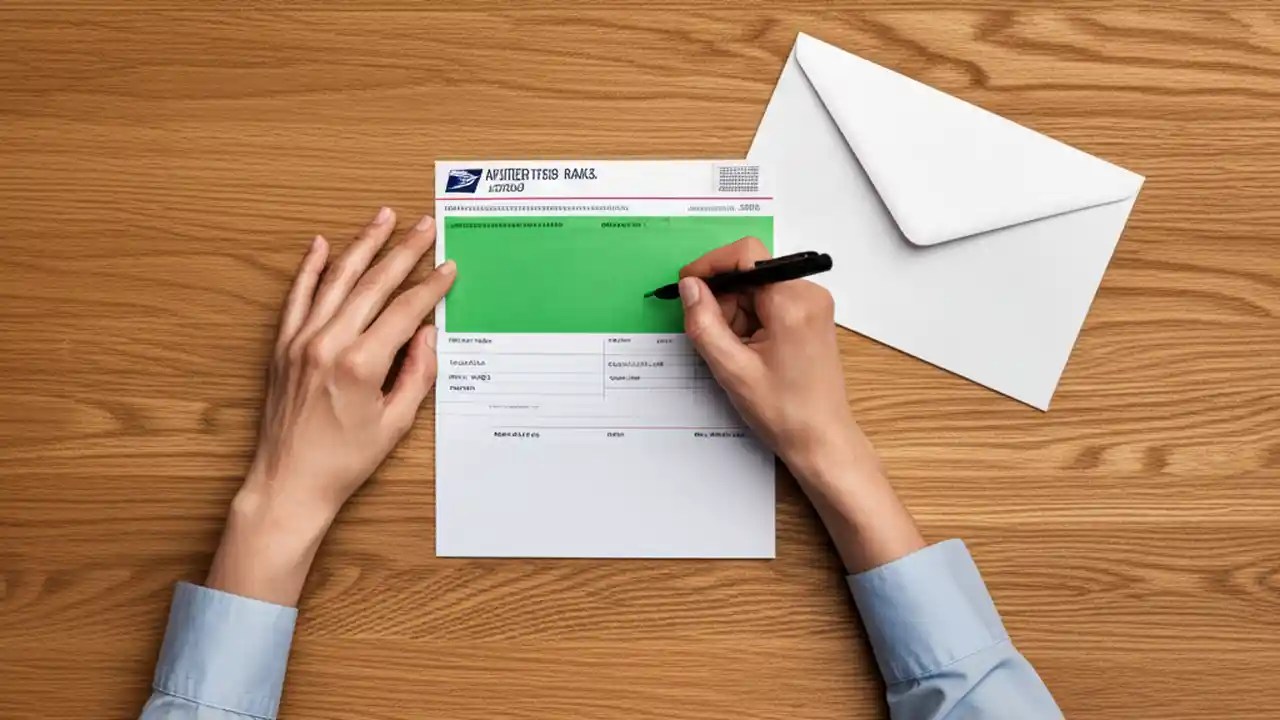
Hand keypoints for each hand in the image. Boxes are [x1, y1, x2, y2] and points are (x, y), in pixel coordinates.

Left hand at [207, 207, 454, 604]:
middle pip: (373, 284)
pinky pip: (298, 296)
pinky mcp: (283, 346)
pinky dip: (310, 268)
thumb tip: (428, 334)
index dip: (431, 286)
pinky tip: (322, 245)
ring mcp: (301, 341)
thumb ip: (417, 373)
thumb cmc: (343, 461)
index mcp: (361, 364)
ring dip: (362, 245)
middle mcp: (328, 344)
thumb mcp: (395, 423)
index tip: (449, 268)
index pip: (405, 310)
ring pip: (337, 279)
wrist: (289, 483)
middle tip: (424, 226)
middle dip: (403, 251)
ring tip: (382, 218)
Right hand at [678, 238, 867, 475]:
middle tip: (715, 338)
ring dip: (736, 314)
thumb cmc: (785, 412)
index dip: (710, 264)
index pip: (745, 254)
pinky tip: (749, 351)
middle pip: (749, 273)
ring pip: (756, 288)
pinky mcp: (809, 315)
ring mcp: (811, 304)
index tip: (688, 287)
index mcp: (793, 302)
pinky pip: (768, 302)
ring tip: (737, 353)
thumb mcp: (732, 370)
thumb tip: (690, 287)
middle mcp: (808, 294)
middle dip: (723, 300)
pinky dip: (750, 320)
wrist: (821, 439)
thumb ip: (704, 323)